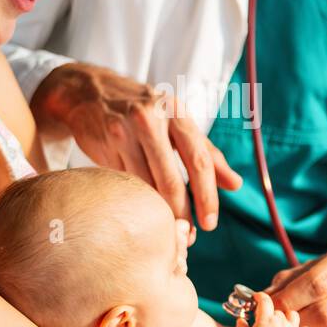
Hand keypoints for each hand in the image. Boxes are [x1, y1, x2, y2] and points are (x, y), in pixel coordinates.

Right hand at [31, 63, 242, 235]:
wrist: (90, 91)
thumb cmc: (144, 111)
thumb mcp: (177, 122)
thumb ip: (207, 152)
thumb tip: (236, 184)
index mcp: (176, 112)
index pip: (199, 159)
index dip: (207, 195)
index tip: (210, 223)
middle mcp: (151, 118)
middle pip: (172, 178)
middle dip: (182, 212)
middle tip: (188, 234)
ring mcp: (125, 130)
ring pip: (146, 184)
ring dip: (158, 212)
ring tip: (167, 229)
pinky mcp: (104, 143)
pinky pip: (124, 182)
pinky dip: (135, 200)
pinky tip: (141, 211)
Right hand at [235, 291, 310, 326]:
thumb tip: (240, 320)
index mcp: (266, 318)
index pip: (265, 300)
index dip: (260, 296)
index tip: (257, 297)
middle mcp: (280, 320)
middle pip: (277, 311)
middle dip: (271, 314)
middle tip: (266, 323)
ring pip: (293, 315)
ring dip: (288, 317)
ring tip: (283, 324)